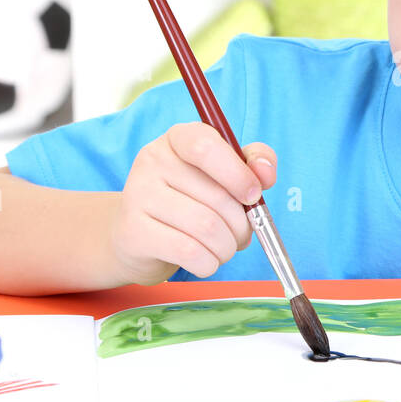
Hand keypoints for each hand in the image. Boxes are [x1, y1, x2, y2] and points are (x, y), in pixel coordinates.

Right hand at [108, 121, 276, 284]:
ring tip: (224, 248)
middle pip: (217, 197)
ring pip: (206, 228)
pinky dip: (209, 263)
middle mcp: (153, 160)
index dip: (238, 174)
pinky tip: (206, 261)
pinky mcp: (135, 232)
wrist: (139, 235)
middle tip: (242, 234)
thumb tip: (265, 173)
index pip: (206, 146)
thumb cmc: (190, 199)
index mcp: (178, 138)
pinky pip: (189, 252)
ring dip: (227, 247)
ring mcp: (139, 195)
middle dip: (242, 224)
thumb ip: (252, 163)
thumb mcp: (222, 172)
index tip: (253, 195)